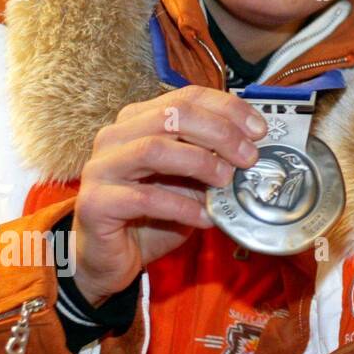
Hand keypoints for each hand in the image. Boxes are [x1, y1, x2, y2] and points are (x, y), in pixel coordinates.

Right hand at [72, 86, 265, 305]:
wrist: (113, 256)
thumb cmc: (155, 212)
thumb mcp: (191, 179)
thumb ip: (212, 157)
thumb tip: (253, 147)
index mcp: (140, 120)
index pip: (188, 97)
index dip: (228, 108)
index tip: (259, 130)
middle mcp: (116, 136)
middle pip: (174, 115)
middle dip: (220, 133)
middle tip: (248, 158)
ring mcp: (101, 168)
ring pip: (154, 148)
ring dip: (201, 163)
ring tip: (226, 181)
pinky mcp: (95, 203)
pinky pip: (144, 198)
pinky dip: (182, 206)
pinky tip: (205, 217)